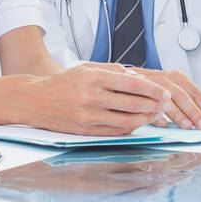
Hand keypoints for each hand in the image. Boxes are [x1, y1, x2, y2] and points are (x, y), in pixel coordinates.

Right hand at [23, 63, 170, 135]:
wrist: (35, 101)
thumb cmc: (63, 84)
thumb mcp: (86, 68)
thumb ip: (112, 70)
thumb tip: (137, 76)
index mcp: (92, 78)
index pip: (131, 84)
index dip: (152, 89)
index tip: (164, 92)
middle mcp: (91, 97)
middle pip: (132, 103)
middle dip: (154, 105)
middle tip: (165, 104)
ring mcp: (88, 116)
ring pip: (126, 121)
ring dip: (146, 119)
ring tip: (155, 115)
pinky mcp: (85, 131)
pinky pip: (115, 132)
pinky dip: (130, 128)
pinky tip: (138, 123)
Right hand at [124, 67, 200, 128]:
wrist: (128, 76)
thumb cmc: (156, 86)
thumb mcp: (173, 88)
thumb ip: (187, 101)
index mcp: (180, 78)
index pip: (198, 94)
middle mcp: (168, 79)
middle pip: (185, 97)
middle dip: (195, 113)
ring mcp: (154, 84)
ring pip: (169, 100)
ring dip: (178, 115)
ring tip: (187, 126)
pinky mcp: (140, 91)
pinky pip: (150, 105)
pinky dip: (157, 116)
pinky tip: (164, 125)